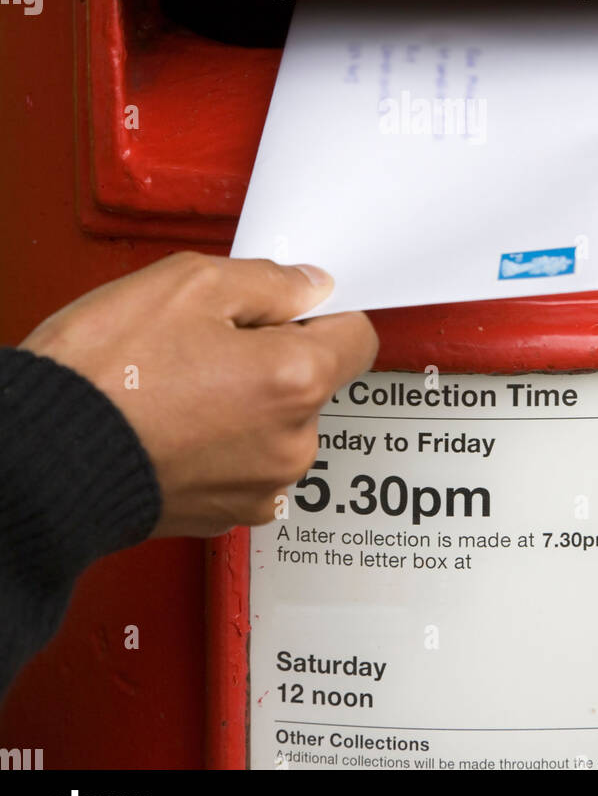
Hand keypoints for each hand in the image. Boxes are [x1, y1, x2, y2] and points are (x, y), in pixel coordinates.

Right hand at [18, 252, 378, 535]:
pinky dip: (222, 442)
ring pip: (278, 423)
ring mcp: (261, 486)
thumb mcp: (187, 285)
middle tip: (207, 341)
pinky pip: (245, 462)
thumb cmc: (103, 378)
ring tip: (179, 384)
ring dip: (246, 402)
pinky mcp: (227, 514)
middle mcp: (292, 443)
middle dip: (275, 356)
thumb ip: (267, 281)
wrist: (42, 461)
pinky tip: (175, 421)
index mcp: (295, 379)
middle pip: (314, 381)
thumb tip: (307, 285)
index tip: (291, 307)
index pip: (358, 336)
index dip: (323, 311)